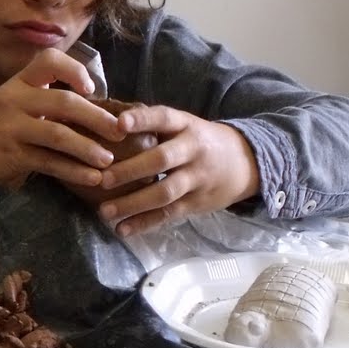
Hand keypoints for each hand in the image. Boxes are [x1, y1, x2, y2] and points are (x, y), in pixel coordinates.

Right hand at [0, 46, 121, 197]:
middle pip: (62, 102)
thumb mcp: (10, 103)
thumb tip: (93, 110)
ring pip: (57, 135)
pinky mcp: (10, 156)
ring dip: (87, 148)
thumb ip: (42, 101)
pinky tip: (90, 178)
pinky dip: (73, 171)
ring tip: (108, 161)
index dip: (74, 70)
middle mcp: (14, 101)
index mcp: (18, 83)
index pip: (48, 61)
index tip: (92, 87)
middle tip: (120, 131)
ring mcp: (11, 129)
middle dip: (96, 117)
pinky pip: (48, 163)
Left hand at [95, 106, 260, 235]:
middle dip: (131, 170)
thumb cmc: (197, 141)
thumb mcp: (183, 126)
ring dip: (133, 203)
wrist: (246, 161)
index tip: (119, 124)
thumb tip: (104, 120)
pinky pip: (168, 214)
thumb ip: (151, 125)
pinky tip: (122, 229)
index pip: (163, 117)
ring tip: (104, 212)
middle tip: (103, 180)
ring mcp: (197, 178)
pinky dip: (144, 223)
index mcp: (185, 125)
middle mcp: (193, 150)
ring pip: (164, 192)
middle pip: (162, 159)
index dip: (142, 120)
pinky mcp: (196, 202)